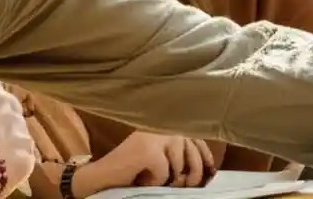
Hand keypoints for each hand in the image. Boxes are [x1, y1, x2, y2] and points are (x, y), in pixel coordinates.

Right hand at [100, 132, 214, 187]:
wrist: (100, 177)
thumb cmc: (131, 172)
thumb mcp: (160, 160)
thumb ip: (179, 157)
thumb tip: (207, 170)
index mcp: (166, 128)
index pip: (195, 137)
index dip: (206, 155)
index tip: (211, 171)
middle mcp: (161, 128)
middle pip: (192, 149)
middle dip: (194, 172)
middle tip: (188, 185)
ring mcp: (153, 137)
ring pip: (179, 163)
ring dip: (171, 179)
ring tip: (156, 181)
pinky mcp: (147, 150)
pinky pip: (165, 172)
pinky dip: (156, 182)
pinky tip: (143, 180)